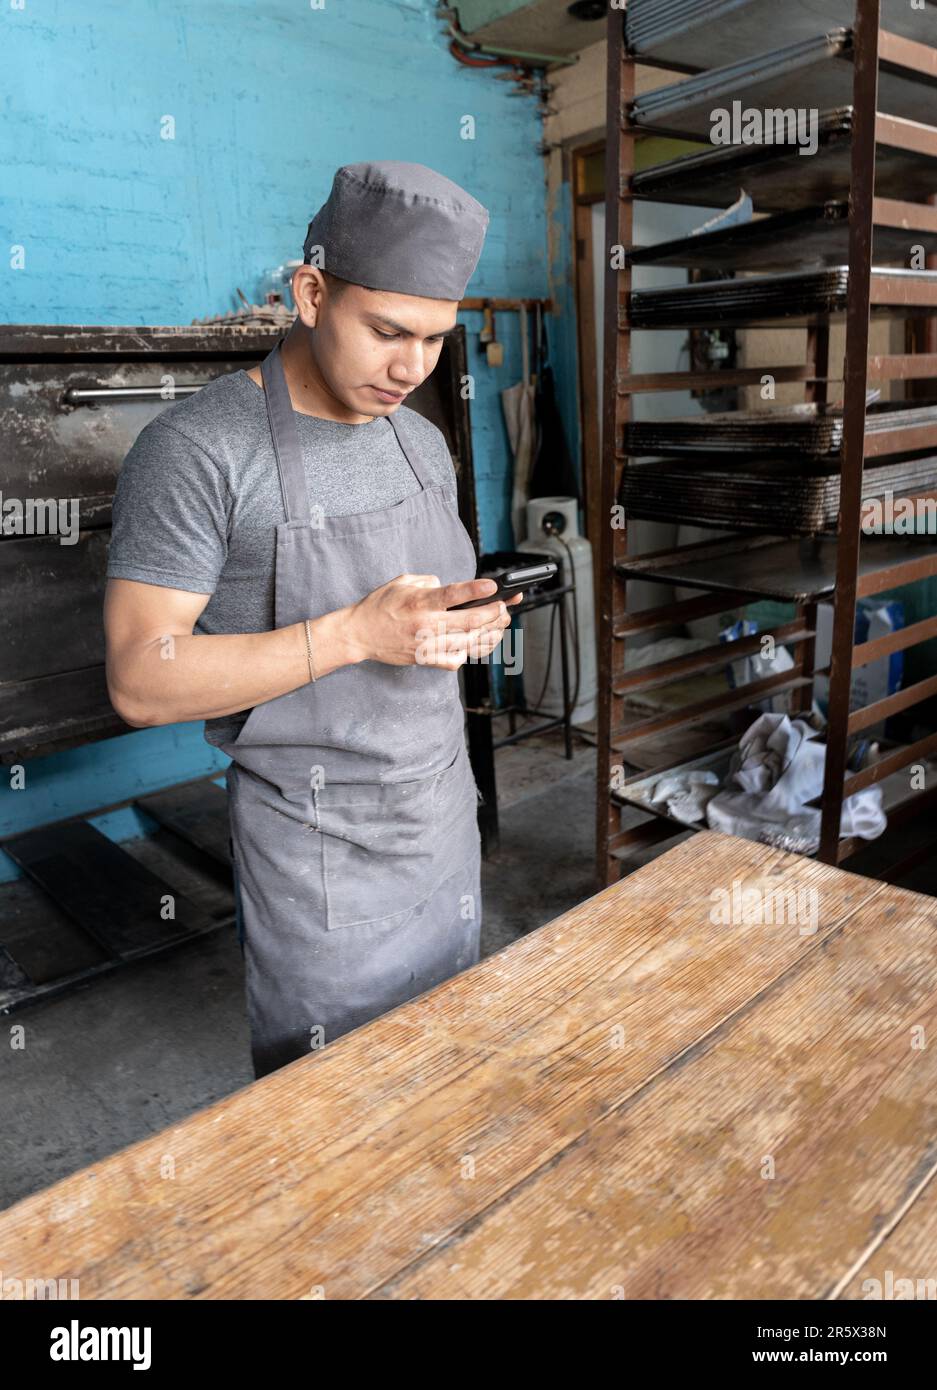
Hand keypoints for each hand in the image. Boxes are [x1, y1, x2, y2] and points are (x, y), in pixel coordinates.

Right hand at [345, 574, 522, 670]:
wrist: (359, 634)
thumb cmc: (380, 606)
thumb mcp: (402, 581)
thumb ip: (429, 581)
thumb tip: (449, 586)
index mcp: (419, 601)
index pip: (452, 594)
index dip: (475, 589)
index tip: (493, 586)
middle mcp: (425, 625)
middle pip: (468, 622)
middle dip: (492, 614)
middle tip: (504, 608)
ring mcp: (426, 645)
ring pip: (468, 643)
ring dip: (489, 634)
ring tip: (499, 625)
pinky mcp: (425, 660)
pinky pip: (455, 660)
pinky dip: (469, 652)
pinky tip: (475, 643)